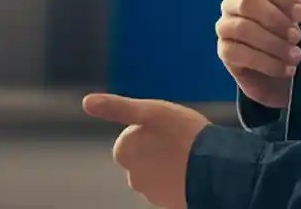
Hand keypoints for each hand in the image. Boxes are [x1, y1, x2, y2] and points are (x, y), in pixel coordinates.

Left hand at [82, 93, 209, 208]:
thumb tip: (87, 101)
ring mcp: (151, 193)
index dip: (150, 130)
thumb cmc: (182, 134)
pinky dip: (181, 180)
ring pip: (159, 174)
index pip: (132, 138)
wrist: (213, 167)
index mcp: (124, 152)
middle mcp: (132, 176)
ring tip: (190, 154)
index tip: (166, 128)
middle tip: (179, 140)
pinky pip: (173, 187)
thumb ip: (117, 107)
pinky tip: (193, 169)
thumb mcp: (149, 111)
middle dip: (158, 150)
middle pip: (144, 158)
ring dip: (170, 166)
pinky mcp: (169, 204)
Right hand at [216, 0, 300, 108]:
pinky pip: (239, 53)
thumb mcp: (298, 26)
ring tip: (295, 56)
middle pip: (249, 1)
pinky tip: (284, 69)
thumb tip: (300, 12)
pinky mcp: (224, 51)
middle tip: (296, 36)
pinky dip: (266, 62)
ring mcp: (226, 27)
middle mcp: (235, 4)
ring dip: (273, 44)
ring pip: (244, 28)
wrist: (277, 81)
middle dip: (276, 19)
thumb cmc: (288, 44)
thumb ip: (298, 15)